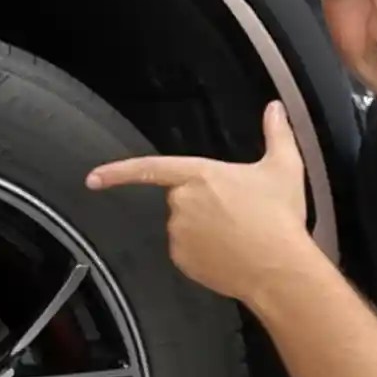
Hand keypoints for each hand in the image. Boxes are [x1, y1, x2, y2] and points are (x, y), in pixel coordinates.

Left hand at [85, 100, 311, 301]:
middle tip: (238, 211)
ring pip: (185, 225)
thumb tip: (275, 108)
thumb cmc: (279, 216)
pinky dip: (203, 252)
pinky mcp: (183, 261)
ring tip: (239, 234)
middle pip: (182, 197)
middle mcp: (181, 204)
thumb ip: (277, 133)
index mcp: (198, 175)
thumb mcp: (284, 167)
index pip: (149, 168)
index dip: (117, 172)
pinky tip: (229, 253)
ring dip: (204, 227)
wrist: (279, 268)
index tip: (92, 178)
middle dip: (204, 202)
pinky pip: (187, 251)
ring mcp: (178, 235)